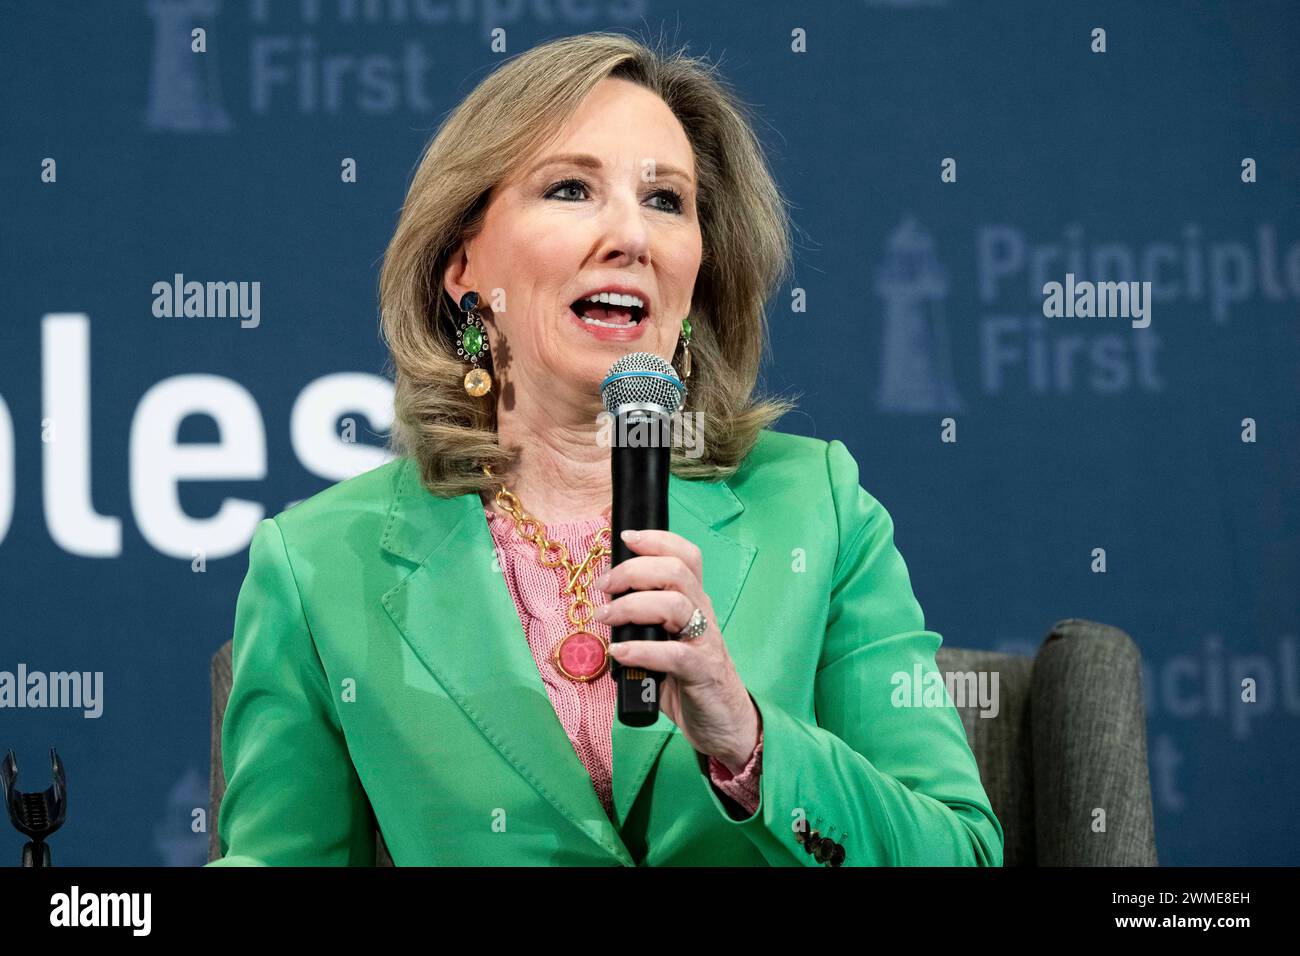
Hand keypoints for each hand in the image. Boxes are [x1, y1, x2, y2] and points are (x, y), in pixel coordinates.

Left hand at [593, 529, 759, 771]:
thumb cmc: (688, 680)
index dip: (656, 539)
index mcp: (694, 602)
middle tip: (603, 586)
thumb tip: (603, 607)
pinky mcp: (702, 673)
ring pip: (673, 604)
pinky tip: (619, 654)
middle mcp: (702, 615)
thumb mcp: (665, 642)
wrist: (723, 723)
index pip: (685, 555)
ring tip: (605, 619)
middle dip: (632, 571)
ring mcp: (705, 642)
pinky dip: (641, 650)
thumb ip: (642, 624)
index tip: (624, 537)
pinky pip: (673, 654)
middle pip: (675, 571)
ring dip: (631, 606)